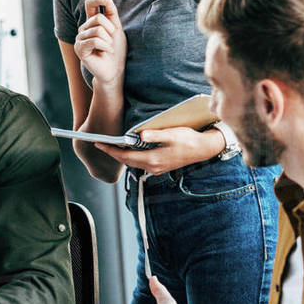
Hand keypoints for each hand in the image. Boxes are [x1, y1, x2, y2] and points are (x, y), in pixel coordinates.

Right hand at [74, 0, 126, 85]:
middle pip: (98, 18)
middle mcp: (83, 29)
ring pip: (97, 30)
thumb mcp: (116, 28)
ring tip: (108, 48)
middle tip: (111, 40)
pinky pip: (95, 40)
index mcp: (91, 23)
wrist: (114, 70)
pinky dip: (105, 47)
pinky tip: (105, 52)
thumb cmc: (116, 50)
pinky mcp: (80, 49)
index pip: (90, 4)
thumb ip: (111, 12)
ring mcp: (80, 39)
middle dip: (110, 29)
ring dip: (108, 40)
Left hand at [95, 126, 223, 174]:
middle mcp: (152, 167)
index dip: (111, 150)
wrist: (204, 149)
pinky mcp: (160, 167)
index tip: (99, 144)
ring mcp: (156, 169)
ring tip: (113, 145)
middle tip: (102, 143)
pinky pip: (141, 163)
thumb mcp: (172, 134)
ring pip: (133, 163)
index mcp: (153, 160)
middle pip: (127, 161)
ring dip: (122, 155)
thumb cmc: (188, 139)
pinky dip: (132, 157)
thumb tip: (139, 136)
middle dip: (113, 153)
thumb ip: (155, 135)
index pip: (125, 156)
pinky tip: (130, 149)